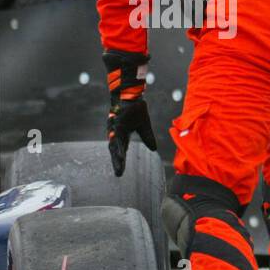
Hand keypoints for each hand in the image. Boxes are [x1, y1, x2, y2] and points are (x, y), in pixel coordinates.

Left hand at [102, 49, 157, 176]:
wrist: (131, 95)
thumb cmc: (135, 109)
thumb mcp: (144, 126)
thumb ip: (147, 137)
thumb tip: (153, 149)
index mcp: (122, 136)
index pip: (121, 152)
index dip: (120, 162)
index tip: (120, 174)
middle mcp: (117, 134)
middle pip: (116, 151)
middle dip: (117, 163)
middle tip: (118, 174)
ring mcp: (116, 128)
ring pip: (115, 144)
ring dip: (117, 155)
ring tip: (119, 166)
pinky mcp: (117, 122)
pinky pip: (118, 135)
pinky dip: (118, 143)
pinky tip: (120, 151)